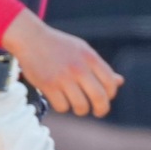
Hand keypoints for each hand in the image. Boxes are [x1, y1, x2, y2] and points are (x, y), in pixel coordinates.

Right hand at [3, 11, 122, 117]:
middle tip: (97, 111)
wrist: (30, 38)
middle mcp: (79, 68)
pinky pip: (62, 107)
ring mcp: (63, 77)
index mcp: (90, 57)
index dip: (110, 95)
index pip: (110, 84)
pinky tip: (60, 99)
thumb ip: (100, 67)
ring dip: (80, 110)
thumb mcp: (83, 51)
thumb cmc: (59, 46)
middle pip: (100, 98)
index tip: (105, 98)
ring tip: (76, 105)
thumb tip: (120, 82)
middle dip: (101, 110)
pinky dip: (63, 107)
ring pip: (81, 106)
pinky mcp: (48, 85)